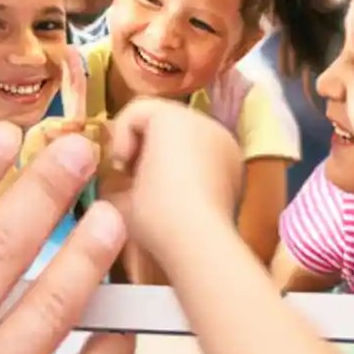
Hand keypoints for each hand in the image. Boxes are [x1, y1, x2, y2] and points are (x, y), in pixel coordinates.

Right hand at [106, 97, 242, 258]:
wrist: (200, 242)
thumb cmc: (154, 211)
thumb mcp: (117, 191)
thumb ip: (114, 174)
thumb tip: (123, 177)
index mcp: (171, 116)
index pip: (136, 111)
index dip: (120, 138)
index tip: (121, 170)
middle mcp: (204, 120)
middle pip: (166, 122)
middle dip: (147, 145)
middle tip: (135, 177)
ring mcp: (226, 141)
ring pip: (189, 138)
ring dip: (172, 156)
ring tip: (161, 189)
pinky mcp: (238, 165)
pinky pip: (208, 155)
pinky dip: (194, 168)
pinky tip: (186, 197)